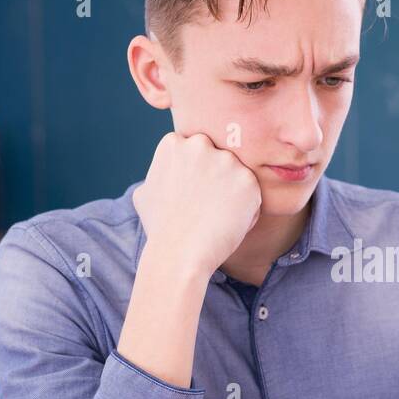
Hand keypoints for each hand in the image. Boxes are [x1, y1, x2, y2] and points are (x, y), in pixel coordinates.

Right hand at [132, 131, 261, 276]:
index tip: (192, 194)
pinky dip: (246, 209)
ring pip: (237, 175)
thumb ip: (160, 174)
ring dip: (233, 192)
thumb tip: (165, 172)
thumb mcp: (145, 193)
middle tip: (207, 206)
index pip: (196, 150)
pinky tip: (228, 224)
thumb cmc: (160, 229)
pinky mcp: (248, 181)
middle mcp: (200, 145)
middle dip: (217, 177)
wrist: (179, 255)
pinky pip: (253, 193)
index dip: (196, 174)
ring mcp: (226, 161)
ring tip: (216, 217)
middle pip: (218, 156)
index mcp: (174, 143)